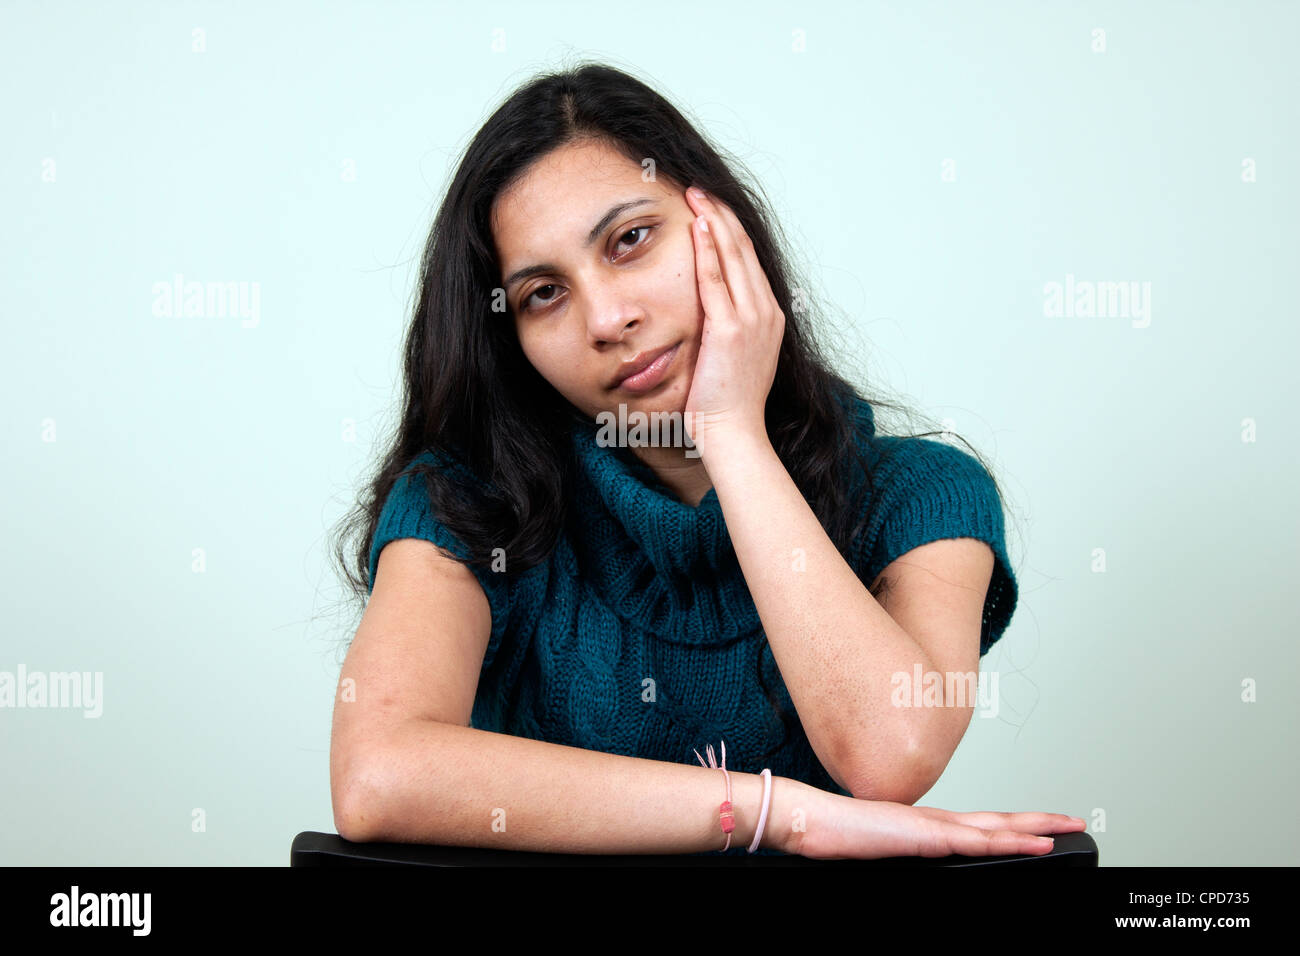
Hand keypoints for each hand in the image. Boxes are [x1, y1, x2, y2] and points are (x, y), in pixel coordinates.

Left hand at [683, 186, 783, 454]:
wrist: (734, 432)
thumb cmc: (727, 404)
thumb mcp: (733, 359)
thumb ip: (726, 331)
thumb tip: (709, 317)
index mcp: (769, 317)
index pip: (749, 262)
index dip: (730, 231)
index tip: (711, 209)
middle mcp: (766, 312)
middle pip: (744, 251)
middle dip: (721, 216)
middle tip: (700, 190)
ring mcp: (751, 319)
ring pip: (733, 257)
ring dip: (713, 222)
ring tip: (696, 196)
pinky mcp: (731, 330)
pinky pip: (717, 281)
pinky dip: (708, 251)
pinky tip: (698, 227)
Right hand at [781, 780, 1087, 859]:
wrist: (813, 822)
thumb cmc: (839, 838)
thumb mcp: (886, 851)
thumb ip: (910, 854)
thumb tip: (922, 863)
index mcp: (929, 826)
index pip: (982, 825)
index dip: (1014, 825)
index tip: (1041, 828)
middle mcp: (938, 820)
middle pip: (1000, 820)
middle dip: (1039, 821)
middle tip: (1073, 820)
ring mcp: (934, 825)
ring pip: (997, 827)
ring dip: (1036, 828)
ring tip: (1067, 827)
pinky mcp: (927, 835)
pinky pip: (978, 842)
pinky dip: (1010, 843)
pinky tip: (1035, 845)